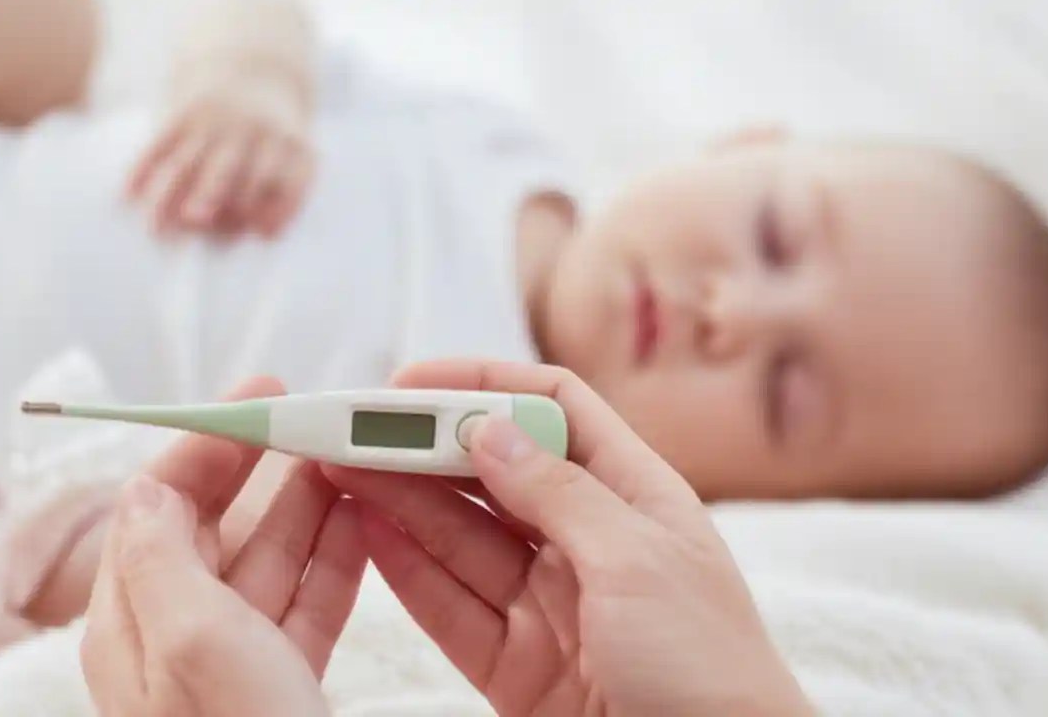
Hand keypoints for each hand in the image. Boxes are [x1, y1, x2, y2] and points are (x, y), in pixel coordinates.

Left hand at [81, 377, 366, 716]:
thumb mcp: (192, 640)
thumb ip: (162, 554)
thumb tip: (144, 486)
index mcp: (132, 622)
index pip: (156, 507)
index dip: (203, 446)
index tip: (257, 401)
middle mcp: (174, 638)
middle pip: (214, 527)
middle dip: (260, 468)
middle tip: (307, 417)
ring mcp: (230, 663)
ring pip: (267, 561)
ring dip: (306, 506)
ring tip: (345, 459)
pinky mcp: (280, 683)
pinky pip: (305, 604)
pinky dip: (334, 560)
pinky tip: (361, 526)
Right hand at [128, 72, 313, 238]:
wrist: (255, 68)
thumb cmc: (273, 140)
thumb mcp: (294, 156)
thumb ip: (283, 198)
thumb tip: (263, 234)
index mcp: (289, 145)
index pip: (283, 178)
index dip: (273, 204)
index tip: (259, 231)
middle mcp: (253, 131)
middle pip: (230, 167)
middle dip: (212, 191)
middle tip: (195, 219)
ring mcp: (216, 120)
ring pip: (187, 162)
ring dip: (169, 194)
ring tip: (155, 230)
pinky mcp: (185, 111)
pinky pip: (161, 143)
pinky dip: (143, 167)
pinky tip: (129, 194)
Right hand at [329, 361, 812, 716]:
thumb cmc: (709, 665)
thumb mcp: (636, 559)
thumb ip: (556, 491)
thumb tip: (486, 426)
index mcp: (633, 496)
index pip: (552, 410)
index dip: (483, 385)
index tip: (411, 382)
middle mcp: (586, 542)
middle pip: (493, 474)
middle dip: (423, 447)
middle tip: (353, 431)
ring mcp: (548, 604)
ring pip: (461, 539)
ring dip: (400, 502)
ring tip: (338, 471)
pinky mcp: (517, 665)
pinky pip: (452, 606)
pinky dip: (407, 571)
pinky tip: (366, 531)